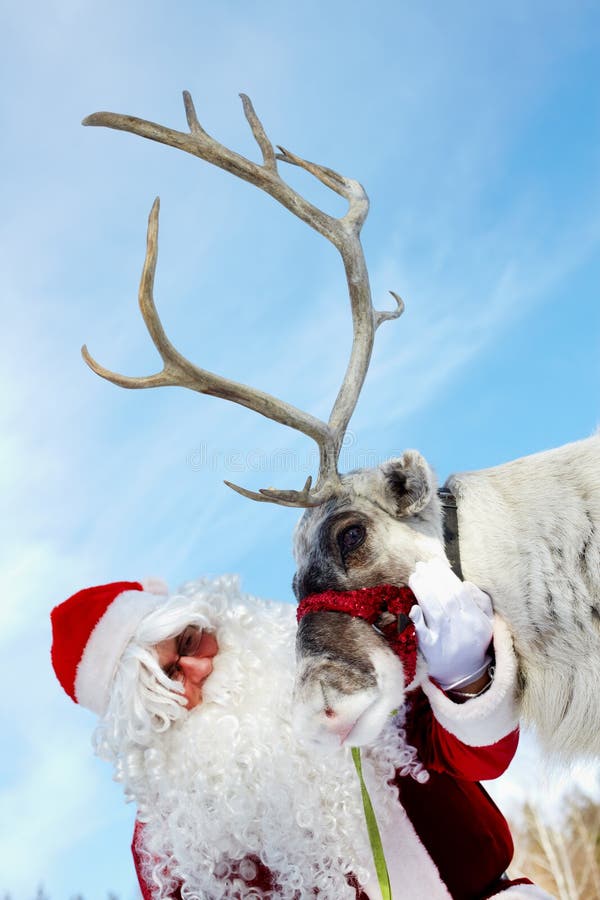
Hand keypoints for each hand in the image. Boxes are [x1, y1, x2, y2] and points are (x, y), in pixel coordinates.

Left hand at [408, 558, 492, 689]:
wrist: (466, 673)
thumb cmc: (474, 641)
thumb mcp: (486, 621)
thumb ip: (481, 600)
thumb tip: (465, 583)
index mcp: (475, 620)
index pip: (460, 592)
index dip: (446, 576)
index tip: (434, 563)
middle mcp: (461, 628)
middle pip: (446, 599)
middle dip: (432, 579)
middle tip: (421, 565)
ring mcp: (445, 640)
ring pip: (435, 612)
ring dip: (423, 591)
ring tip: (414, 576)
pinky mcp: (431, 650)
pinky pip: (424, 634)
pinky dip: (418, 621)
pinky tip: (413, 608)